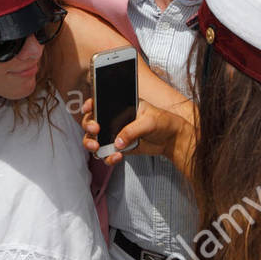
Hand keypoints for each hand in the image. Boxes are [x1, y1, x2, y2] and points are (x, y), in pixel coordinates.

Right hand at [79, 97, 194, 170]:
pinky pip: (107, 154)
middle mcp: (114, 119)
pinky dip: (108, 157)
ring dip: (91, 144)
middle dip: (89, 126)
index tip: (88, 109)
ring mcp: (115, 134)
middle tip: (96, 130)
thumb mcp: (149, 121)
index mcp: (120, 106)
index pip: (100, 103)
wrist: (172, 140)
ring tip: (97, 148)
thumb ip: (132, 130)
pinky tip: (117, 156)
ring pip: (95, 139)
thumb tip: (116, 143)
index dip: (90, 104)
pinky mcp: (119, 148)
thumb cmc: (163, 122)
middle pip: (92, 122)